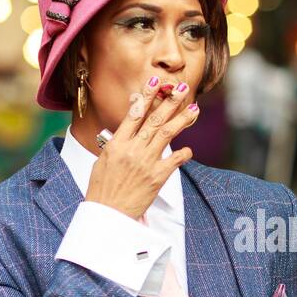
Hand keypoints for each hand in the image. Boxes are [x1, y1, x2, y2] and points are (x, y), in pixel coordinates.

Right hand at [83, 75, 199, 219]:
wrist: (107, 214)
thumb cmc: (102, 189)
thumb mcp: (102, 161)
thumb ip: (116, 143)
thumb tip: (125, 128)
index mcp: (117, 144)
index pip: (134, 114)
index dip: (146, 96)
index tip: (156, 82)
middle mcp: (132, 149)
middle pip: (154, 120)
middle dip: (170, 102)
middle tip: (182, 89)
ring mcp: (146, 162)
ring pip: (167, 134)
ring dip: (182, 119)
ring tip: (194, 108)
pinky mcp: (157, 177)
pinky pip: (174, 160)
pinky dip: (183, 153)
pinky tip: (189, 149)